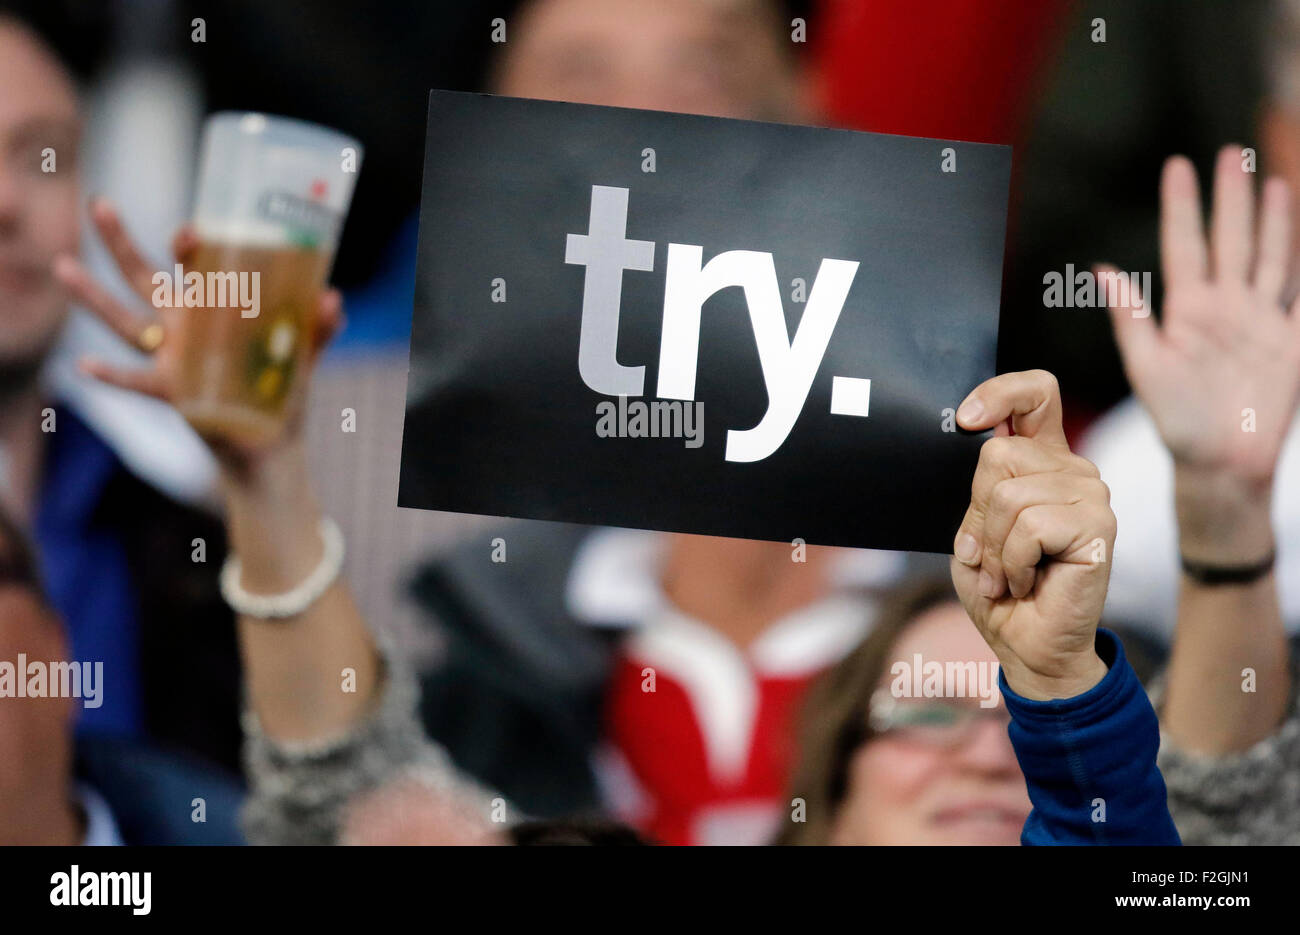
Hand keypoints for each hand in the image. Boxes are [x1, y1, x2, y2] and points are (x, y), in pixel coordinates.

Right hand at [51, 198, 342, 472]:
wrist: (271, 442)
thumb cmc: (282, 387)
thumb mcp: (304, 353)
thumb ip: (320, 327)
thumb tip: (333, 300)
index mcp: (213, 306)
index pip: (196, 263)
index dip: (190, 243)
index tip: (192, 229)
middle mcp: (184, 326)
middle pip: (145, 276)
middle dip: (121, 242)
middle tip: (99, 205)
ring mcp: (171, 357)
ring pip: (124, 321)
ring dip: (93, 296)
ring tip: (62, 265)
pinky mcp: (171, 392)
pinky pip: (136, 382)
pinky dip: (112, 375)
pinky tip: (84, 366)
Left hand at [951, 370, 1114, 700]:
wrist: (1027, 645)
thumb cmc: (1000, 587)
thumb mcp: (974, 531)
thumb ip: (981, 490)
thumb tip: (983, 444)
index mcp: (1043, 460)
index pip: (1036, 395)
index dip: (1001, 393)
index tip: (968, 418)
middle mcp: (1074, 470)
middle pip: (999, 454)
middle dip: (978, 512)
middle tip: (989, 554)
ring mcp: (1091, 495)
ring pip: (1009, 494)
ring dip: (993, 546)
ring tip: (1007, 574)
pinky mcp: (1098, 526)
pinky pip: (1030, 526)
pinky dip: (1012, 562)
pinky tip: (1026, 582)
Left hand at [1101, 147, 1299, 488]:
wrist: (1220, 464)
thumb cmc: (1176, 421)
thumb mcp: (1146, 369)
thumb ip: (1130, 319)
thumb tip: (1101, 272)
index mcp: (1187, 310)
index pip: (1184, 245)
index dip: (1182, 206)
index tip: (1177, 165)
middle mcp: (1225, 307)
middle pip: (1230, 240)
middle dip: (1231, 198)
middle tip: (1229, 153)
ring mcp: (1261, 321)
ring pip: (1270, 257)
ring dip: (1272, 221)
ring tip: (1271, 181)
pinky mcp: (1291, 342)